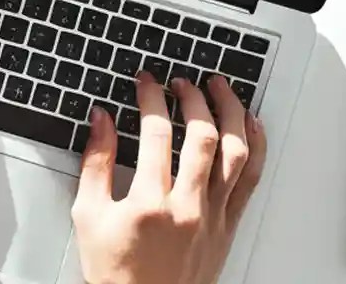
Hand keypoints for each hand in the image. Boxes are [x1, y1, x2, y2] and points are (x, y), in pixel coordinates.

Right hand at [71, 73, 266, 283]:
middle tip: (181, 82)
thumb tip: (100, 121)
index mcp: (149, 204)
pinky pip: (251, 180)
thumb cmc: (116, 274)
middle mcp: (187, 208)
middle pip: (201, 136)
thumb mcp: (89, 216)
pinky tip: (250, 125)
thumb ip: (95, 163)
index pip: (155, 133)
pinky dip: (255, 146)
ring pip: (235, 153)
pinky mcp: (228, 227)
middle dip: (193, 98)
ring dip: (230, 112)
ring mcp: (213, 217)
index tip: (147, 81)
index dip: (151, 98)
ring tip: (221, 89)